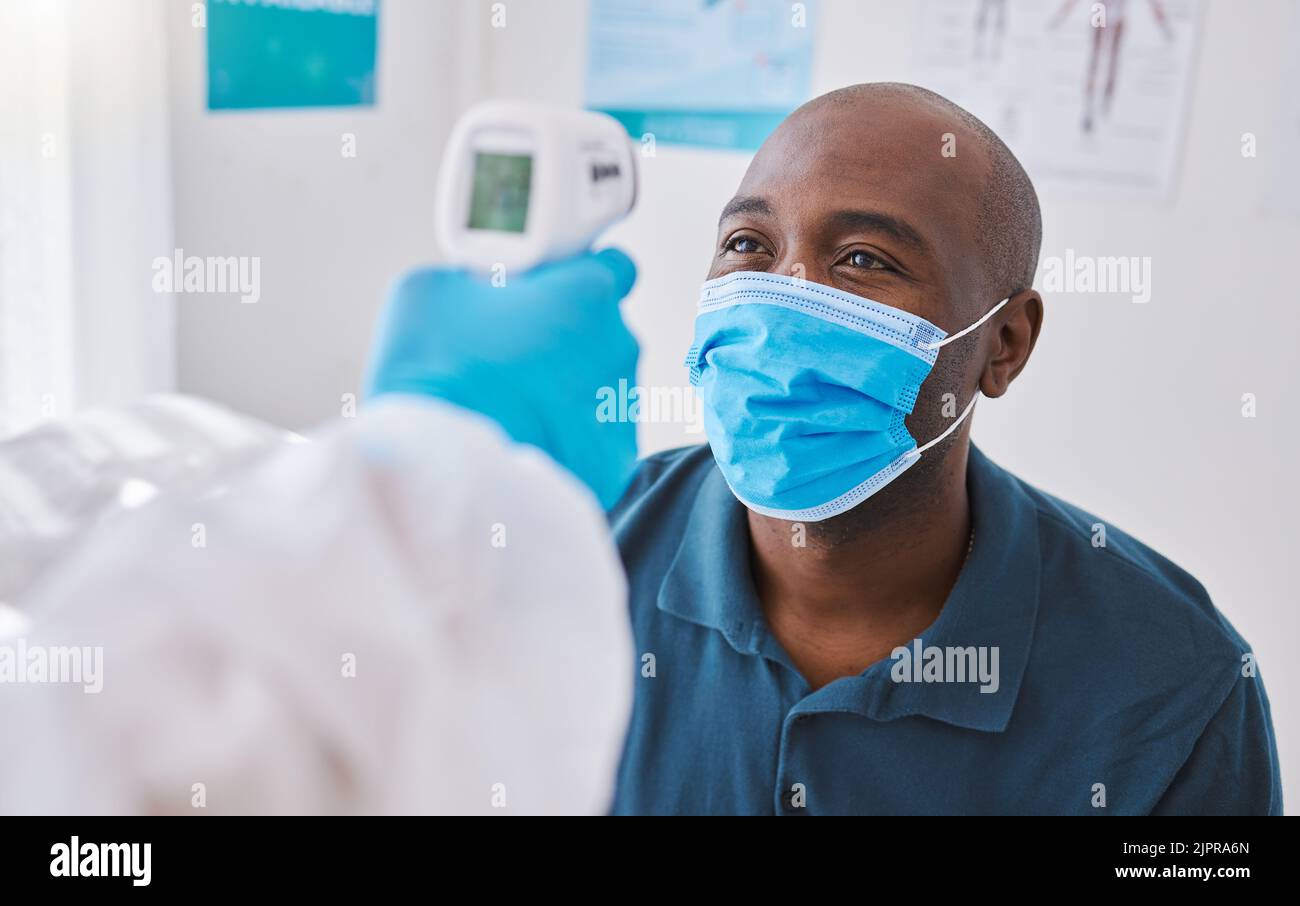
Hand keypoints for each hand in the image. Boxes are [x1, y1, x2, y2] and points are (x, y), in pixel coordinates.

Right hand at [364, 249, 639, 508]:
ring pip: (598, 389)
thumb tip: (479, 291)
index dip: (579, 277)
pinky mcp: (612, 464)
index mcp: (589, 292)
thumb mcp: (433, 287)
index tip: (550, 291)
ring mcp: (620, 409)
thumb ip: (477, 277)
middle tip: (508, 355)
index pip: (614, 267)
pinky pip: (593, 442)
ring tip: (508, 407)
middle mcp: (620, 346)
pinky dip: (566, 442)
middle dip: (563, 340)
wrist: (441, 464)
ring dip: (565, 392)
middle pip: (601, 333)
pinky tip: (522, 442)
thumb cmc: (435, 367)